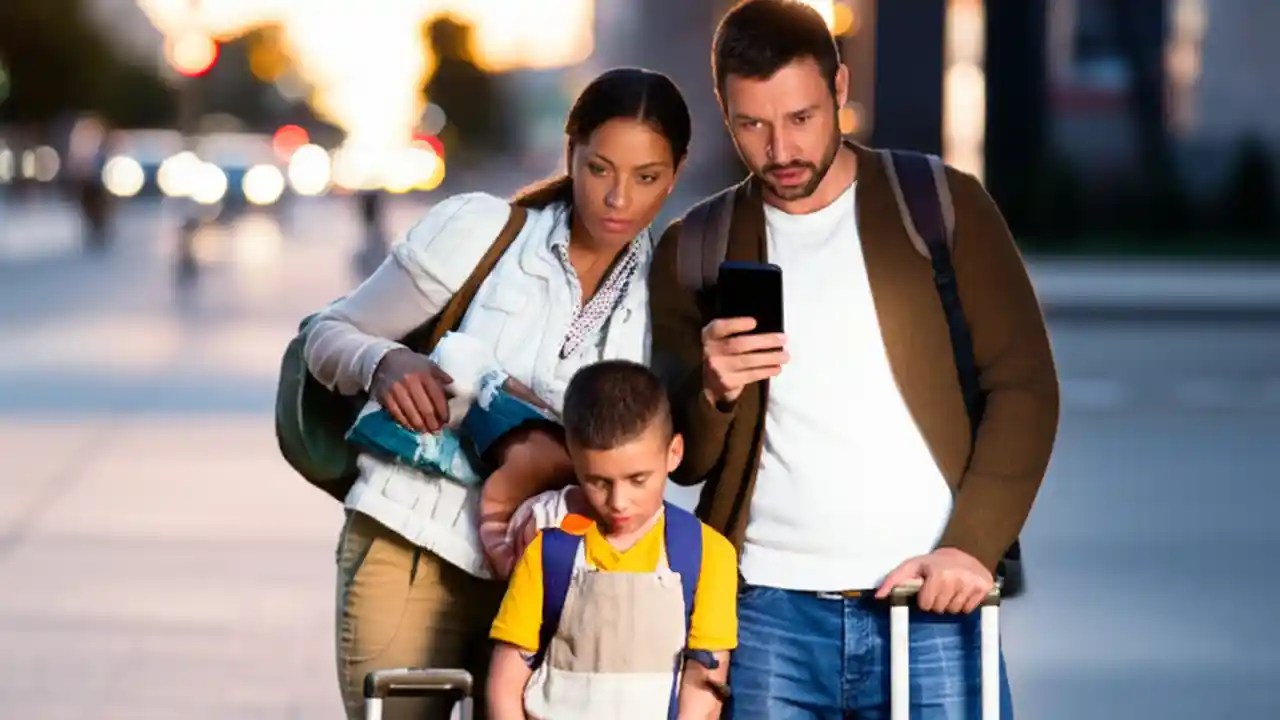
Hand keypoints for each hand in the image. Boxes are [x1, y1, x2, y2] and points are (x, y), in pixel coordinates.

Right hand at [370, 348, 452, 432]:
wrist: (385, 359)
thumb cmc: (411, 364)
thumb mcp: (428, 365)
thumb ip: (441, 376)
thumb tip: (453, 387)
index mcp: (424, 374)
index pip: (437, 397)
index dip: (443, 411)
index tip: (446, 421)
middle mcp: (411, 382)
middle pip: (425, 408)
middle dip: (432, 422)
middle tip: (436, 430)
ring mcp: (397, 390)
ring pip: (411, 414)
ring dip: (420, 426)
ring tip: (425, 431)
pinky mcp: (385, 396)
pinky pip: (397, 414)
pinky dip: (405, 423)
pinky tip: (411, 427)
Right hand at [701, 318, 788, 405]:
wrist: (710, 384)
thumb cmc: (723, 354)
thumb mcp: (721, 339)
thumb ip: (735, 331)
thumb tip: (766, 328)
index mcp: (710, 336)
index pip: (719, 327)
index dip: (736, 324)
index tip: (754, 322)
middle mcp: (711, 352)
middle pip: (739, 344)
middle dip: (764, 341)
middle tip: (783, 339)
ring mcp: (719, 369)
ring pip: (748, 361)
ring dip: (770, 357)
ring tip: (785, 356)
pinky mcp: (728, 383)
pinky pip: (751, 375)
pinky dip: (766, 371)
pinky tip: (777, 368)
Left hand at [875, 548, 993, 613]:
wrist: (964, 552)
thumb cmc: (935, 562)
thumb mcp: (911, 566)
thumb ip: (892, 580)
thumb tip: (879, 596)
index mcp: (937, 574)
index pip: (926, 605)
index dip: (924, 599)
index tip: (927, 588)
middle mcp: (956, 579)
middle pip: (940, 609)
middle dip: (937, 601)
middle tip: (939, 588)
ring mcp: (971, 584)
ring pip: (955, 611)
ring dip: (950, 603)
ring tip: (951, 588)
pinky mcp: (984, 588)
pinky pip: (969, 609)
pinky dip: (965, 603)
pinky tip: (962, 591)